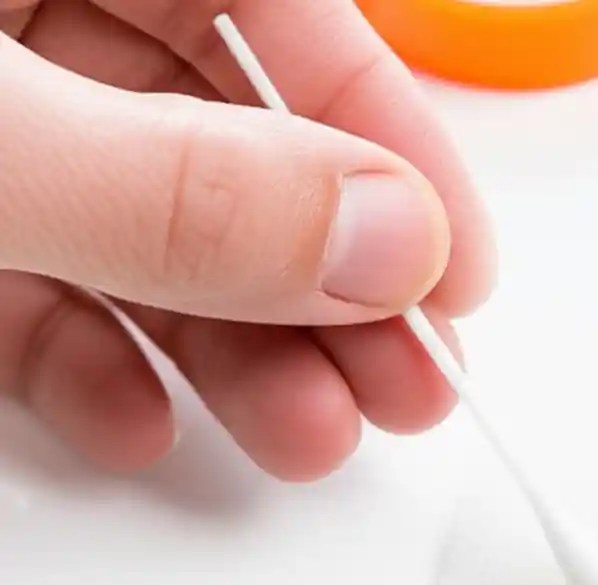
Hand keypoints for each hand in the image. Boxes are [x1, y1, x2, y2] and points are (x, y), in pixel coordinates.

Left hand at [0, 1, 494, 480]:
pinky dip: (95, 367)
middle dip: (327, 281)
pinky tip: (142, 422)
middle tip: (404, 378)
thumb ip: (179, 186)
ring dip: (238, 349)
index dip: (392, 139)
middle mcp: (26, 25)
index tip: (454, 266)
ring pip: (149, 235)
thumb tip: (380, 239)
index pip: (288, 14)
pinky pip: (39, 289)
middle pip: (236, 144)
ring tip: (306, 429)